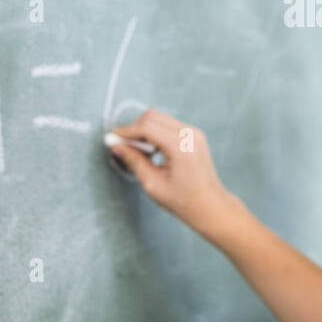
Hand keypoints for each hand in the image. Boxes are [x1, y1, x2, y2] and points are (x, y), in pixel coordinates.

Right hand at [105, 108, 235, 233]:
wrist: (210, 205)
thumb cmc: (184, 200)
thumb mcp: (153, 184)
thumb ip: (134, 161)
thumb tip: (116, 146)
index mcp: (181, 147)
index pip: (147, 128)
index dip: (126, 131)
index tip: (112, 138)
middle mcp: (190, 134)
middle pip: (153, 116)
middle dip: (134, 127)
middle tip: (121, 144)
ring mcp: (194, 132)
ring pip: (160, 118)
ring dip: (144, 129)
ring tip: (136, 149)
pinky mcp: (195, 134)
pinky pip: (168, 124)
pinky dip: (155, 131)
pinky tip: (150, 149)